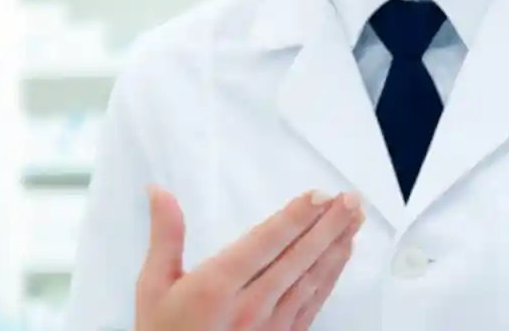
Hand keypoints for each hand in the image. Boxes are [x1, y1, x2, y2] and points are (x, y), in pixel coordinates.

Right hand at [134, 186, 363, 330]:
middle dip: (327, 226)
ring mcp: (270, 325)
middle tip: (351, 199)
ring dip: (335, 247)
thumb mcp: (154, 286)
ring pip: (311, 280)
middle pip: (297, 258)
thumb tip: (160, 192)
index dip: (295, 217)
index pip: (265, 243)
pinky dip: (331, 277)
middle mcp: (249, 305)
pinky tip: (340, 256)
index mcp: (217, 286)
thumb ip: (165, 237)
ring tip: (355, 219)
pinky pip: (313, 303)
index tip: (320, 195)